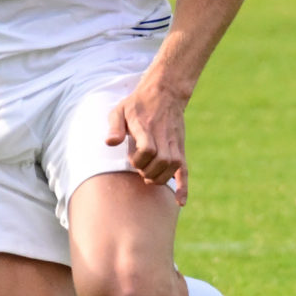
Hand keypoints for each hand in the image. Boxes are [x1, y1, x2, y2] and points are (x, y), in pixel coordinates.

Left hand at [105, 74, 190, 202]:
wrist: (164, 93)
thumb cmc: (136, 104)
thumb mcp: (119, 110)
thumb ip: (114, 127)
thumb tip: (109, 143)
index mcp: (147, 128)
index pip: (147, 149)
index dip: (138, 159)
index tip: (132, 158)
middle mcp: (164, 137)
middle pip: (161, 162)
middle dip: (147, 171)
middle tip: (139, 169)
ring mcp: (175, 144)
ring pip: (173, 167)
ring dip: (160, 178)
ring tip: (148, 176)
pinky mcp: (180, 148)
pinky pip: (185, 170)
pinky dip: (184, 187)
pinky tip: (180, 202)